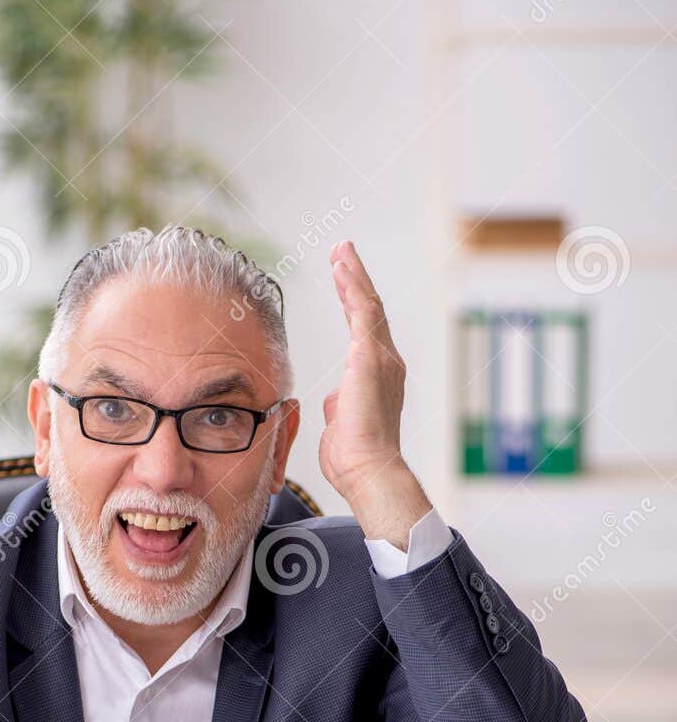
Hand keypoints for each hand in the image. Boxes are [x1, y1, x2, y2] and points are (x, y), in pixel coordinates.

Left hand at [319, 240, 428, 547]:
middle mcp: (386, 363)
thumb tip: (334, 398)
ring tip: (341, 250)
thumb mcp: (341, 424)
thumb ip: (339, 405)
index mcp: (377, 377)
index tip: (342, 280)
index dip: (353, 303)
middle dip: (356, 280)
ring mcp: (381, 359)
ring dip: (353, 276)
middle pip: (370, 311)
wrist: (367, 471)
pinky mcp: (370, 358)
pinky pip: (362, 313)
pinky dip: (353, 287)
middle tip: (342, 253)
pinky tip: (342, 268)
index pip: (364, 331)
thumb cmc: (353, 458)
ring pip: (367, 305)